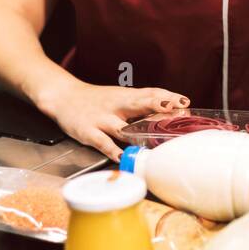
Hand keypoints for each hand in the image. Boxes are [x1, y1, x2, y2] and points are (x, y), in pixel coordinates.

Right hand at [26, 72, 188, 161]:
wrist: (63, 96)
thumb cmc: (97, 100)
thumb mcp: (121, 98)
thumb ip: (142, 106)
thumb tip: (170, 113)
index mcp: (127, 96)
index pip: (151, 93)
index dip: (168, 97)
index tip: (185, 102)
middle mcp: (117, 105)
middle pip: (140, 103)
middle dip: (159, 106)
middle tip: (176, 109)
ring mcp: (102, 118)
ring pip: (122, 124)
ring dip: (137, 131)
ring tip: (153, 137)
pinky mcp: (88, 131)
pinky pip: (102, 141)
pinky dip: (113, 149)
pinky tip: (123, 156)